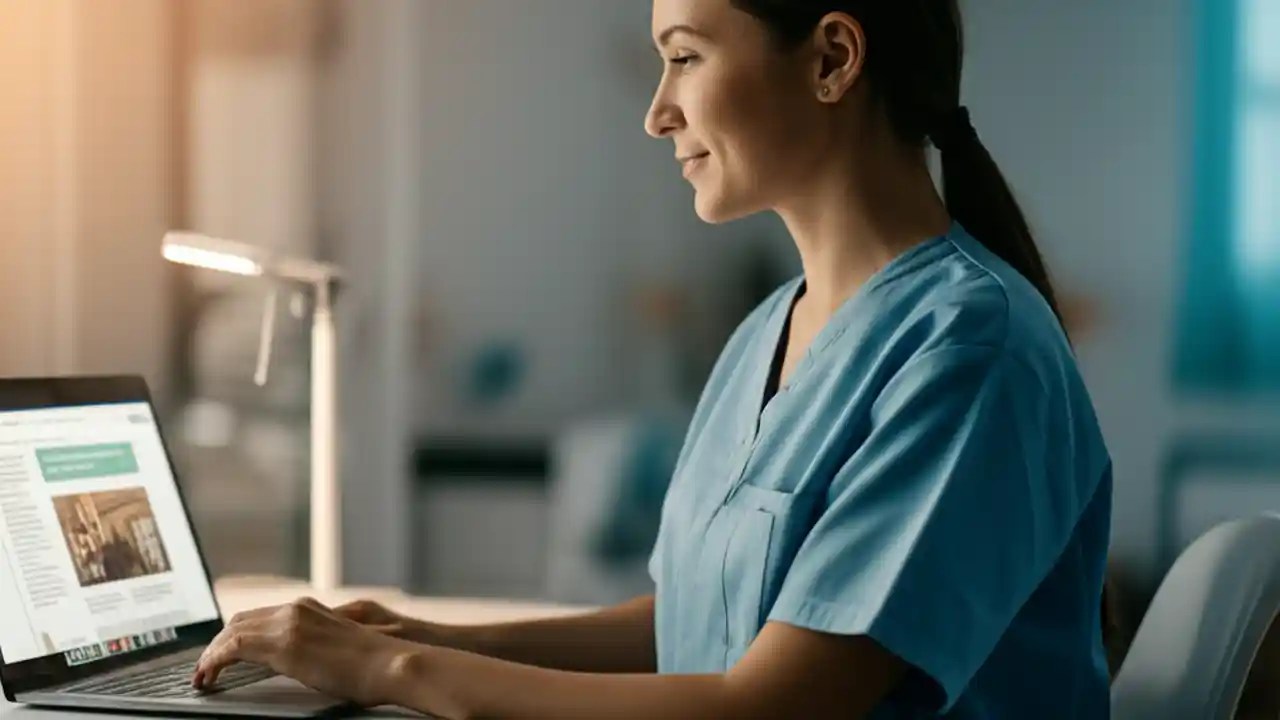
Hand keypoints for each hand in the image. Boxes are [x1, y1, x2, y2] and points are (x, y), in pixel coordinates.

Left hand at [193, 597, 416, 707]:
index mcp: (311, 608)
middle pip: (241, 619)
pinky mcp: (283, 644)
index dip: (238, 635)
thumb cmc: (377, 664)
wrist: (392, 663)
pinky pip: (233, 646)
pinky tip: (209, 676)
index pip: (261, 616)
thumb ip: (316, 645)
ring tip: (204, 675)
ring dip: (213, 652)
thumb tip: (302, 660)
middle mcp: (296, 609)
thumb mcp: (341, 646)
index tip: (225, 655)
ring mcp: (289, 623)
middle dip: (220, 643)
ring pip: (232, 630)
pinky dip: (214, 660)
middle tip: (208, 666)